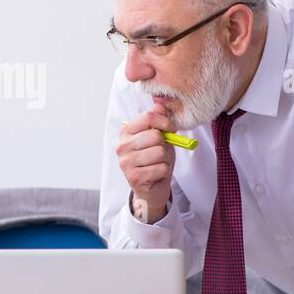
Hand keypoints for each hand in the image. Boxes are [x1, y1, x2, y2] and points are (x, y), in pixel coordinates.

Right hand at [116, 100, 176, 223]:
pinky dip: (164, 172)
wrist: (151, 188)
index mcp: (126, 133)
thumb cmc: (155, 161)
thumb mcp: (159, 138)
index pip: (148, 117)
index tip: (171, 130)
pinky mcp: (134, 177)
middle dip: (164, 146)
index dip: (165, 122)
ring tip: (157, 164)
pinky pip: (160, 168)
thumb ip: (159, 121)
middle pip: (155, 136)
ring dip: (165, 160)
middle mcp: (122, 146)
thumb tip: (160, 104)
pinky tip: (156, 175)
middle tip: (160, 154)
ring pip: (159, 152)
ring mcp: (125, 162)